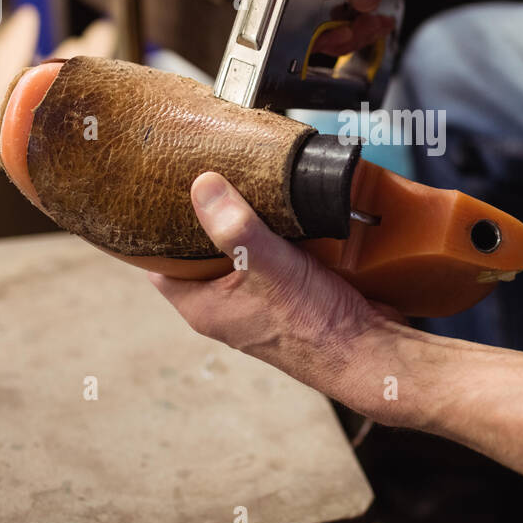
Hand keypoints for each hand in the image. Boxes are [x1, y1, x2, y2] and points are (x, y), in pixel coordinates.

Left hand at [149, 172, 398, 393]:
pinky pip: (271, 254)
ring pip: (238, 250)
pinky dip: (275, 230)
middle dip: (204, 216)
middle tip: (205, 172)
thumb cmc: (314, 323)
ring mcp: (258, 299)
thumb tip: (202, 185)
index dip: (155, 231)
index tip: (162, 191)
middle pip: (199, 252)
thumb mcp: (269, 267)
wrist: (368, 350)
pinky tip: (282, 202)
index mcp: (203, 306)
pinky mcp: (289, 292)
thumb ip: (234, 228)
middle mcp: (225, 305)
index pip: (160, 264)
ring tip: (242, 176)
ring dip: (244, 219)